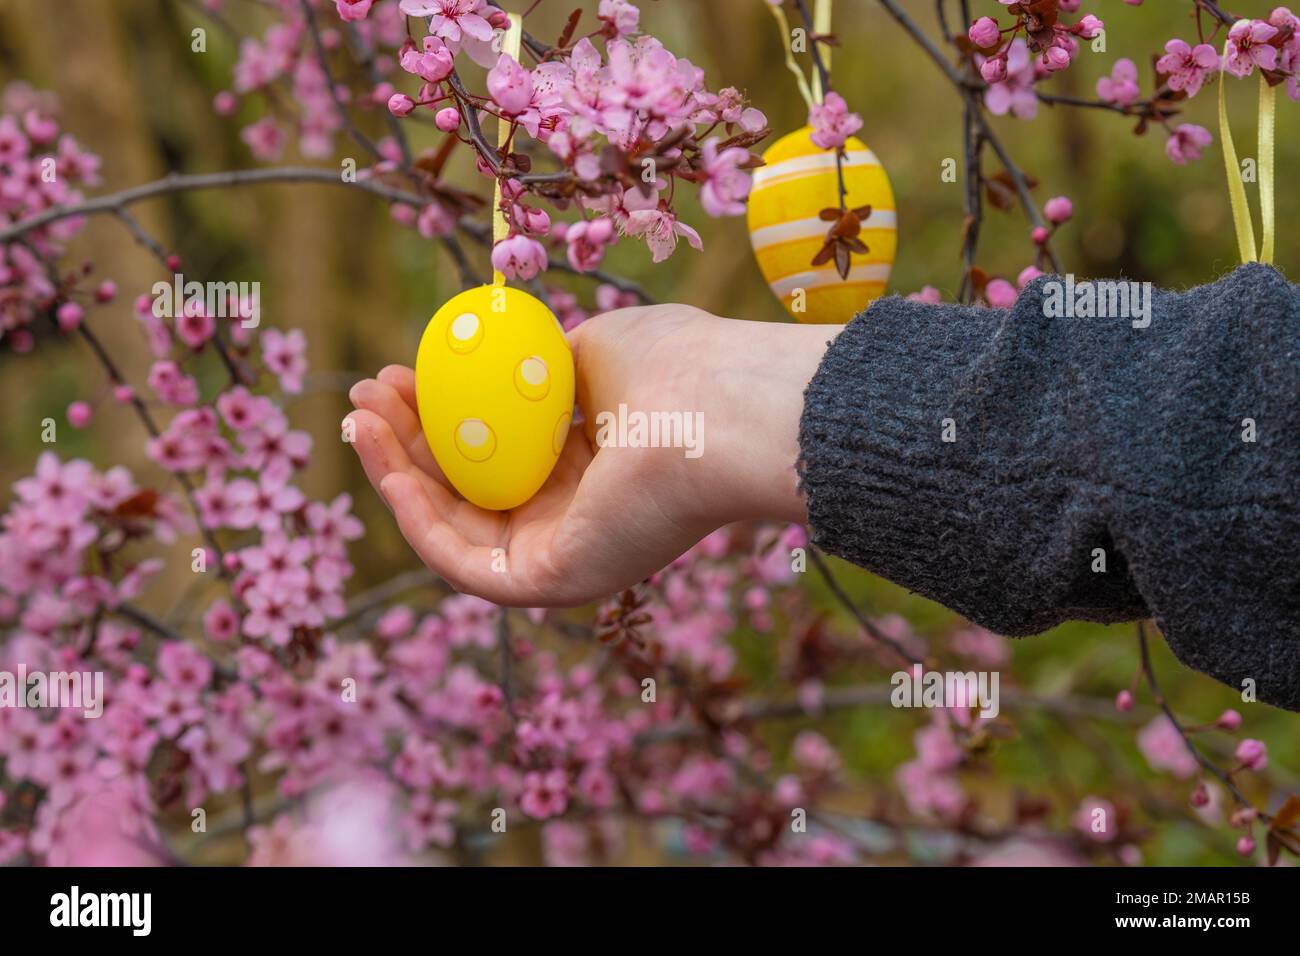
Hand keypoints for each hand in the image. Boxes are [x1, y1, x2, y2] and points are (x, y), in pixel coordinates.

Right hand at [347, 304, 836, 606]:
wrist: (720, 407)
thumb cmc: (675, 366)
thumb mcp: (593, 348)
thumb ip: (547, 360)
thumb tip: (505, 351)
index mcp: (594, 468)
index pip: (500, 453)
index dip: (444, 416)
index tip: (403, 371)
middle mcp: (578, 517)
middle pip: (469, 491)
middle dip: (410, 442)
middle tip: (367, 393)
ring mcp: (564, 555)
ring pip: (456, 526)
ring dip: (398, 473)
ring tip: (359, 414)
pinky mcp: (553, 581)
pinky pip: (462, 559)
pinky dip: (414, 513)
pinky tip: (383, 461)